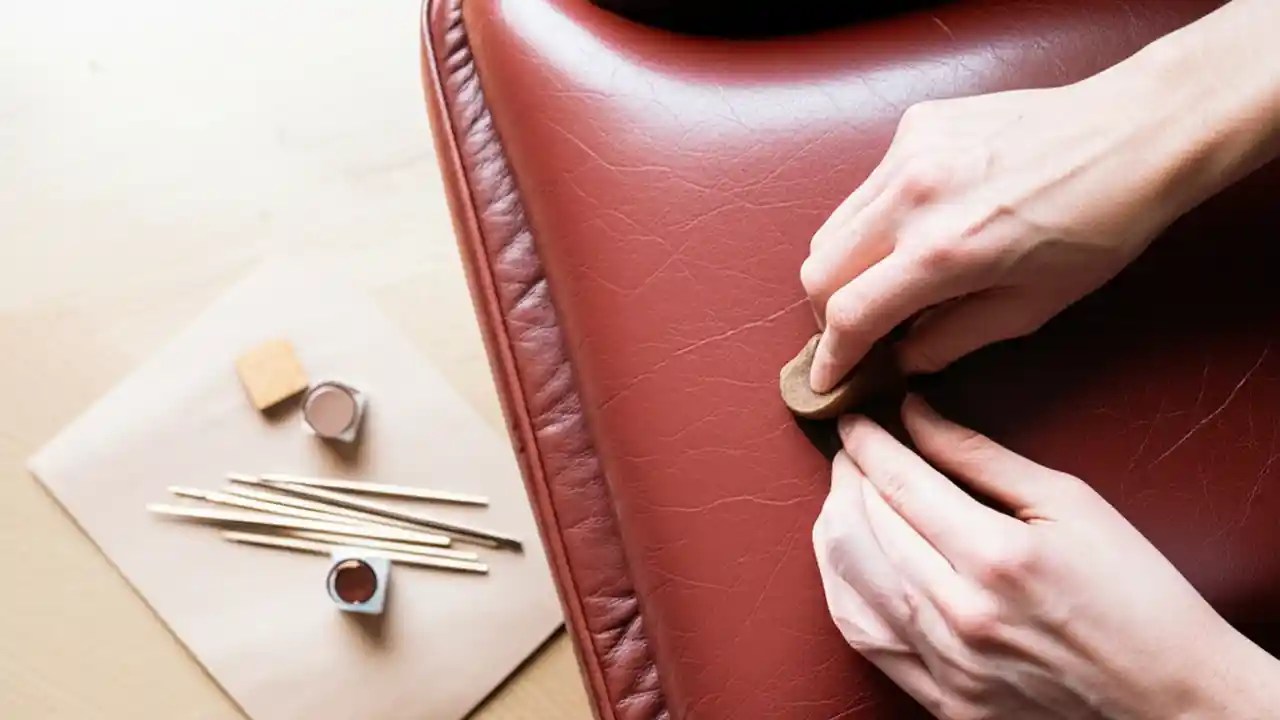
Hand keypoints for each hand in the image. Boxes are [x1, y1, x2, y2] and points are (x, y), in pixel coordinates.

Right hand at [800, 77, 1192, 390]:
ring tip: (887, 280)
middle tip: (856, 332)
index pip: (849, 314)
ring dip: (845, 266)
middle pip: (819, 269)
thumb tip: (900, 357)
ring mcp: (908, 153)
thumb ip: (950, 341)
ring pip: (834, 227)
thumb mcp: (1030, 310)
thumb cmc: (1097, 227)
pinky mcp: (915, 125)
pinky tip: (920, 223)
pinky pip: (868, 187)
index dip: (830, 356)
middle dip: (827, 313)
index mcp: (943, 253)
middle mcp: (912, 197)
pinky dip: (876, 220)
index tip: (825, 379)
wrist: (1131, 135)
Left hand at [812, 396, 1279, 718]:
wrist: (1172, 696)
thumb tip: (915, 414)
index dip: (867, 445)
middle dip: (848, 478)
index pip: (899, 485)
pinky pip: (865, 639)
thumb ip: (981, 457)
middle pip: (865, 529)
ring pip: (851, 583)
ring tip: (845, 496)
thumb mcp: (1070, 503)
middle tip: (852, 451)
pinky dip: (843, 590)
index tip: (855, 419)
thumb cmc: (1136, 593)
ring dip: (835, 529)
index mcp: (996, 557)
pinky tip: (849, 560)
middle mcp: (960, 614)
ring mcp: (948, 665)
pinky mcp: (945, 701)